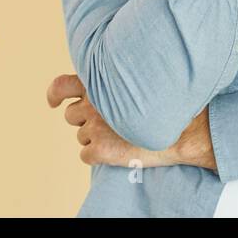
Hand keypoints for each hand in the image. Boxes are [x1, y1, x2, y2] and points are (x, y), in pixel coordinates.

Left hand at [46, 73, 215, 170]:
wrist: (183, 130)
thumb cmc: (165, 104)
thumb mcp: (138, 81)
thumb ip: (115, 83)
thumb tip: (100, 91)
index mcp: (101, 83)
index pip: (62, 85)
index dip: (54, 94)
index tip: (53, 102)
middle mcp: (93, 102)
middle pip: (71, 115)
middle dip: (85, 119)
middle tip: (109, 123)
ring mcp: (95, 126)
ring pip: (80, 136)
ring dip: (94, 137)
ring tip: (120, 136)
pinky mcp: (99, 149)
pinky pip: (85, 155)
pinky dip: (97, 156)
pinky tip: (116, 152)